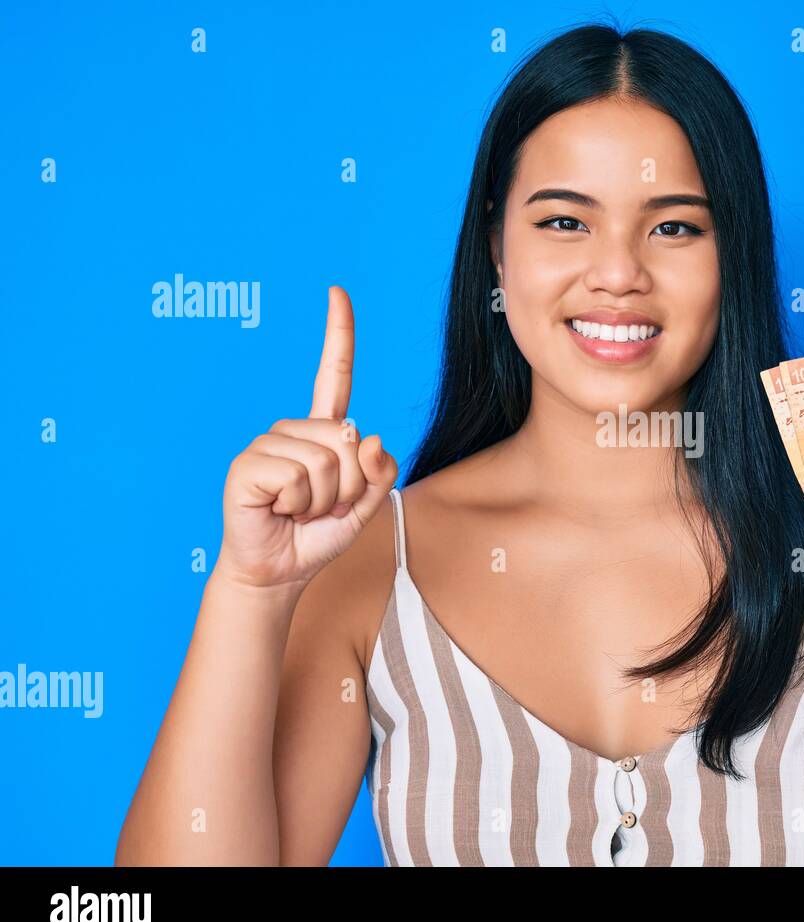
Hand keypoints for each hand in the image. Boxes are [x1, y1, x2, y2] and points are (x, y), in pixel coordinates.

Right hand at [216, 286, 398, 590]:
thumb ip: (380, 474)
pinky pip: (297, 476)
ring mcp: (267, 444)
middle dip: (349, 486)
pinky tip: (279, 511)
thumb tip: (369, 438)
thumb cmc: (318, 535)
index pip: (333, 375)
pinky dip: (299, 504)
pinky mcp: (247, 466)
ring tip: (300, 511)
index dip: (338, 334)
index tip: (336, 292)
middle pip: (349, 440)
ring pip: (326, 462)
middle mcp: (294, 430)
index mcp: (324, 431)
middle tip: (322, 506)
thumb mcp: (366, 506)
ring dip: (324, 500)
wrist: (280, 571)